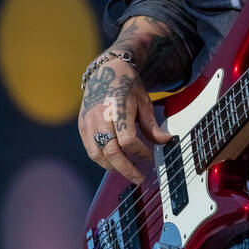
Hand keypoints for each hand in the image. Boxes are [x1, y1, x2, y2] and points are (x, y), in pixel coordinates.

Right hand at [78, 50, 171, 184]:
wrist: (106, 70)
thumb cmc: (127, 86)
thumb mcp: (144, 101)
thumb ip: (152, 125)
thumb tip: (166, 141)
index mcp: (117, 107)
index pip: (127, 139)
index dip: (140, 152)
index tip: (150, 157)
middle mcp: (100, 115)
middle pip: (110, 151)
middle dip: (126, 168)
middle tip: (139, 177)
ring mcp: (88, 121)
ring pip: (98, 154)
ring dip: (113, 166)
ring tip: (128, 169)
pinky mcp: (82, 126)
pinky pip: (91, 149)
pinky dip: (103, 159)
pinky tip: (115, 161)